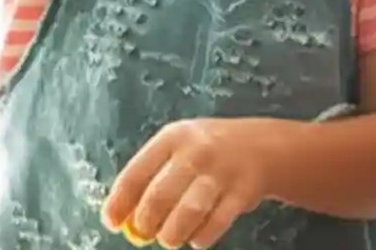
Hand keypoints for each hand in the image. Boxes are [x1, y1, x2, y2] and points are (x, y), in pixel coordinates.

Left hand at [103, 118, 271, 248]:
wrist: (264, 146)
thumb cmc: (210, 150)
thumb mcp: (181, 146)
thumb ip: (153, 175)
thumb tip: (124, 216)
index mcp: (174, 137)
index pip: (136, 172)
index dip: (119, 201)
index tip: (111, 221)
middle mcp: (197, 151)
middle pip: (159, 196)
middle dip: (146, 222)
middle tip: (145, 232)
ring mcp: (222, 171)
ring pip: (187, 213)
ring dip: (172, 234)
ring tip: (169, 238)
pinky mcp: (242, 192)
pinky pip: (214, 225)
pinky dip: (200, 237)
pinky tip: (196, 236)